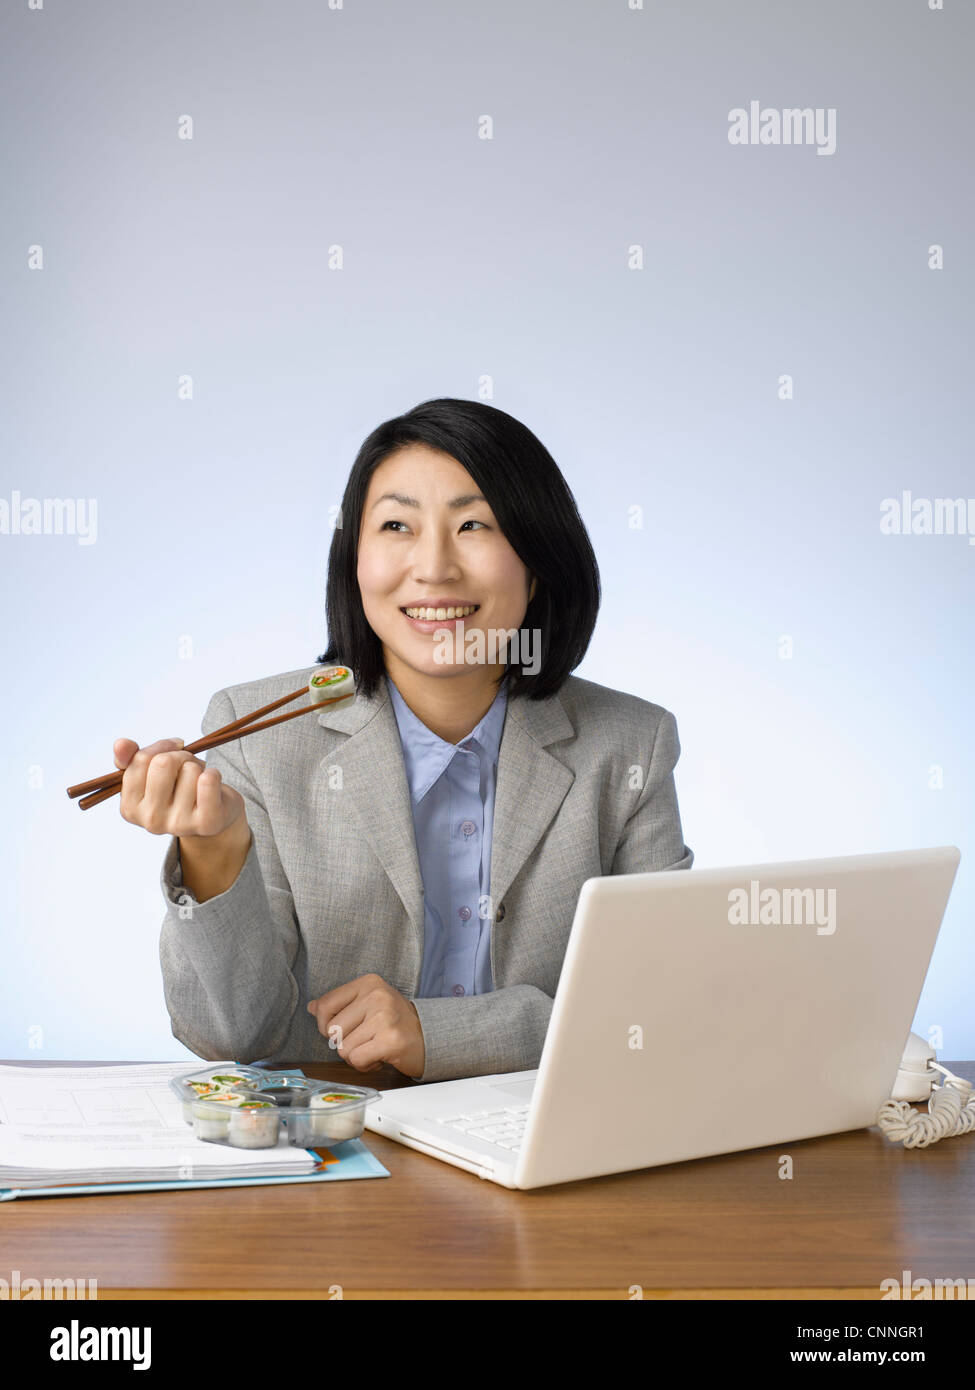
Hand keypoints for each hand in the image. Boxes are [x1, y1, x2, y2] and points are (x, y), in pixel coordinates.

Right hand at [114, 737, 245, 838]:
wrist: (212, 814)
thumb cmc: (178, 789)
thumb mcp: (150, 774)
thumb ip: (130, 758)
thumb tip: (120, 743)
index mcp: (130, 808)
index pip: (140, 760)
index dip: (161, 747)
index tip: (173, 749)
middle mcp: (151, 821)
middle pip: (164, 763)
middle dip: (181, 756)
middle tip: (188, 766)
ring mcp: (178, 825)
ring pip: (190, 769)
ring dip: (198, 767)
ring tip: (199, 781)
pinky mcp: (206, 823)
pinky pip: (208, 782)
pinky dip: (214, 774)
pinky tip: (212, 782)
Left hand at [306, 973, 424, 1077]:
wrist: (430, 1036)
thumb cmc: (395, 1021)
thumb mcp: (369, 1003)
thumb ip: (341, 1004)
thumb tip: (312, 1007)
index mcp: (368, 983)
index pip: (326, 1005)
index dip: (326, 1025)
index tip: (341, 1029)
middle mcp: (376, 996)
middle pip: (333, 1030)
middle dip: (344, 1043)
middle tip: (365, 1040)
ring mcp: (384, 1017)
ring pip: (344, 1048)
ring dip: (356, 1056)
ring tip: (374, 1047)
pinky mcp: (390, 1040)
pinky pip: (357, 1059)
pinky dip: (365, 1065)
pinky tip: (380, 1057)